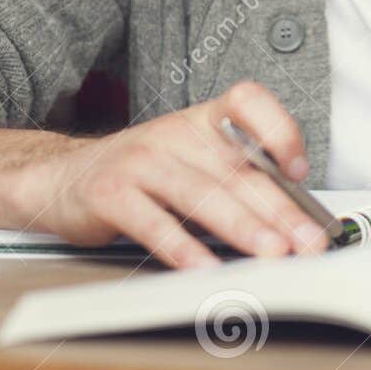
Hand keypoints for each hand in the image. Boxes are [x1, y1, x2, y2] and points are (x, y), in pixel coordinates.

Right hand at [17, 81, 331, 267]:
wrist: (62, 179)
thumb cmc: (144, 174)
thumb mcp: (195, 162)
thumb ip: (239, 180)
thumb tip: (295, 220)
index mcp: (204, 119)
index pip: (249, 101)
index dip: (279, 130)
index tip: (299, 170)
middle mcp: (176, 133)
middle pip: (237, 168)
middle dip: (280, 209)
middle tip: (308, 240)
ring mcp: (142, 161)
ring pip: (202, 194)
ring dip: (243, 226)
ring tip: (272, 252)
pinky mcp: (111, 193)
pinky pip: (154, 223)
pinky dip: (183, 248)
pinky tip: (207, 268)